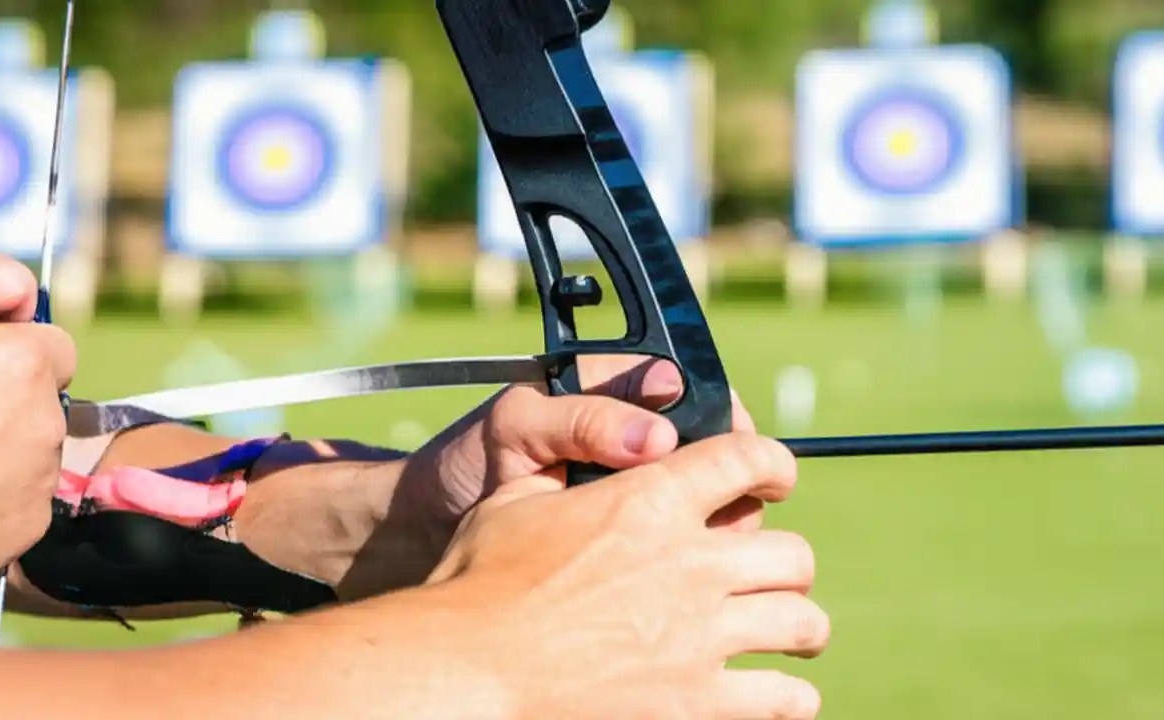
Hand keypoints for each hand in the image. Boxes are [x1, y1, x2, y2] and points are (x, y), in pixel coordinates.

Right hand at [0, 254, 75, 567]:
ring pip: (31, 442)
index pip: (49, 342)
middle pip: (40, 395)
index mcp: (17, 364)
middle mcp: (40, 419)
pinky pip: (20, 490)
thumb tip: (19, 289)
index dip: (12, 346)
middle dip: (5, 393)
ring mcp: (38, 476)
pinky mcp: (29, 522)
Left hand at [233, 356, 758, 600]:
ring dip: (716, 538)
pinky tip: (676, 590)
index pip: (702, 405)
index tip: (751, 462)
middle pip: (717, 469)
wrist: (413, 537)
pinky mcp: (620, 558)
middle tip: (725, 519)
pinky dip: (688, 576)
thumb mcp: (516, 428)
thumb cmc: (460, 469)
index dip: (733, 432)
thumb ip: (582, 419)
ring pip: (707, 521)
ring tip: (696, 557)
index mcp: (614, 405)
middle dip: (731, 493)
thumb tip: (655, 438)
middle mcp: (632, 455)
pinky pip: (676, 563)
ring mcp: (628, 510)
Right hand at [424, 432, 827, 719]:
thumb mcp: (513, 503)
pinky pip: (783, 702)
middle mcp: (689, 565)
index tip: (777, 480)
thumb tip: (589, 458)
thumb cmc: (474, 586)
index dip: (774, 464)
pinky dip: (789, 699)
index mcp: (648, 502)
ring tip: (794, 638)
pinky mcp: (696, 706)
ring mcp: (699, 638)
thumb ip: (564, 473)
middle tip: (776, 577)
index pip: (747, 459)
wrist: (464, 674)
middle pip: (792, 553)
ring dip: (800, 629)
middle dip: (789, 563)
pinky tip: (780, 697)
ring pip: (801, 624)